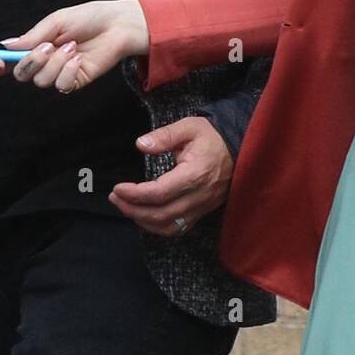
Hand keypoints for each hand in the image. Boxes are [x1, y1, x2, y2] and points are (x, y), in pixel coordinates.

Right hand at [0, 0, 148, 91]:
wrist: (116, 25)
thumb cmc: (87, 18)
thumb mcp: (57, 21)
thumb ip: (32, 36)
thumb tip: (6, 46)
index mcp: (37, 44)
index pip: (11, 61)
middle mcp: (45, 61)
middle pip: (22, 75)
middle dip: (31, 62)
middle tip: (48, 46)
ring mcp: (59, 72)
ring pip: (41, 81)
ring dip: (55, 63)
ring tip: (72, 46)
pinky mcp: (75, 81)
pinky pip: (62, 86)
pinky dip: (68, 71)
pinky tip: (78, 58)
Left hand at [108, 117, 232, 237]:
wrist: (240, 147)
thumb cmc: (212, 136)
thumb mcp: (189, 127)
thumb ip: (164, 136)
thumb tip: (141, 144)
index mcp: (195, 174)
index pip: (160, 193)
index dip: (135, 194)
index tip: (117, 188)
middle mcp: (200, 195)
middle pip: (161, 214)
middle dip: (133, 209)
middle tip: (115, 197)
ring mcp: (203, 207)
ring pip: (169, 226)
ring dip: (143, 221)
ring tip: (126, 207)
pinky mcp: (203, 211)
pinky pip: (178, 228)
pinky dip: (158, 227)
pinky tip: (145, 216)